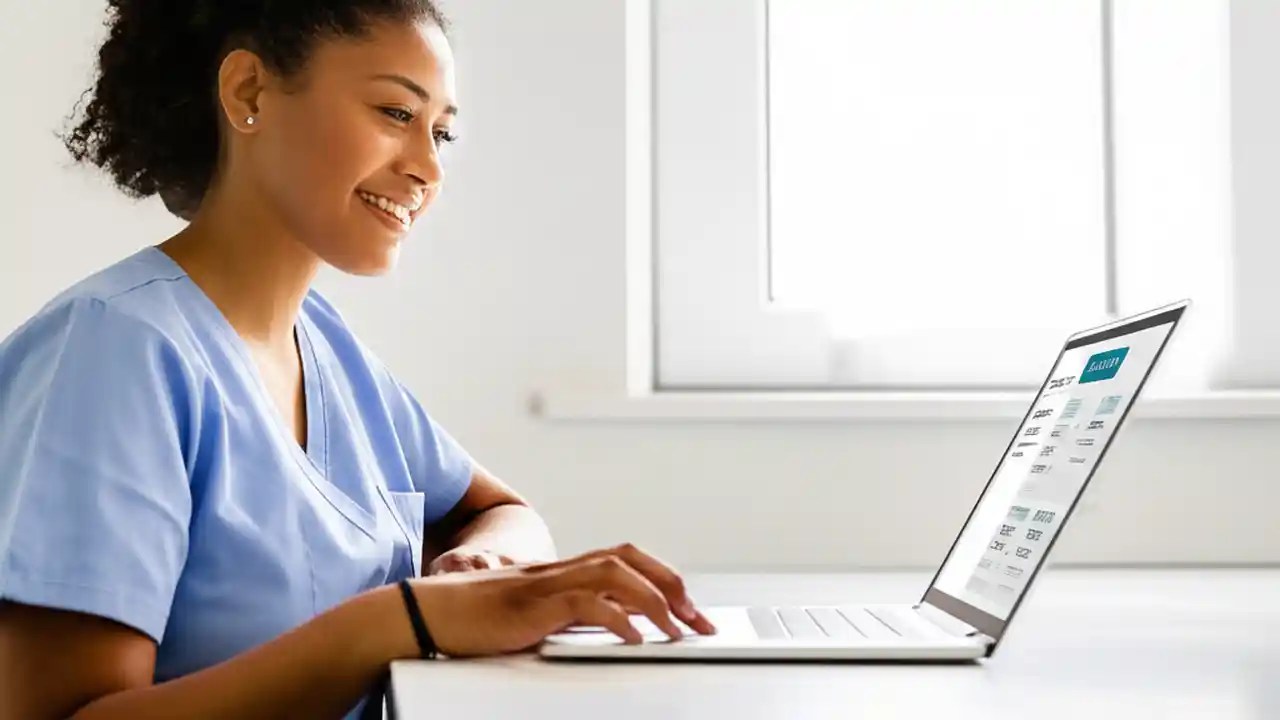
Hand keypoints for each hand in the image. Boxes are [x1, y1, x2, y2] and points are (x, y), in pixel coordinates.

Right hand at [410, 543, 717, 657]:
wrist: (428, 612)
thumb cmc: (477, 619)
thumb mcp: (537, 616)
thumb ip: (574, 615)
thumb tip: (619, 626)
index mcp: (564, 570)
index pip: (626, 559)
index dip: (663, 578)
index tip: (690, 610)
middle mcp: (561, 568)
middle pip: (631, 557)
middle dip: (672, 584)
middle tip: (698, 620)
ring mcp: (548, 582)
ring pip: (616, 572)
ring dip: (654, 600)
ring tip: (677, 631)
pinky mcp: (535, 603)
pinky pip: (586, 602)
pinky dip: (616, 618)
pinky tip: (633, 639)